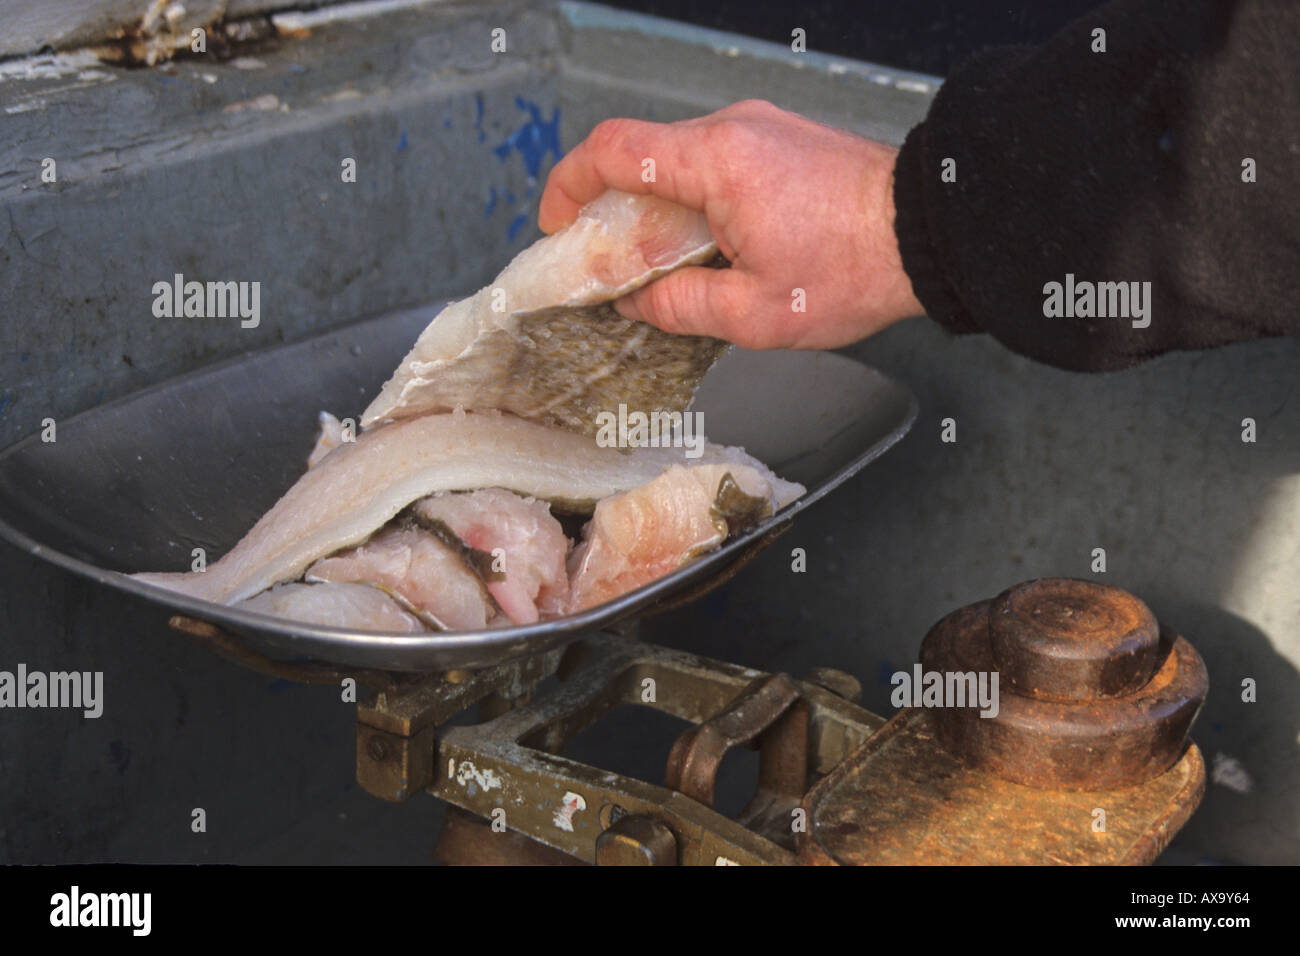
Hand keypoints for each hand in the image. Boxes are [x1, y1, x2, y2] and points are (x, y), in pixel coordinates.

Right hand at [538, 99, 922, 349]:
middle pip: (639, 157)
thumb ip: (679, 307)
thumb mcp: (755, 314)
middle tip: (606, 268)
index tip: (556, 226)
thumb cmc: (857, 268)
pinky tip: (703, 250)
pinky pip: (713, 166)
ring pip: (677, 164)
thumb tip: (637, 303)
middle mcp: (734, 130)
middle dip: (610, 213)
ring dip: (655, 213)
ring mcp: (759, 130)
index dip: (568, 186)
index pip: (611, 150)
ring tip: (661, 269)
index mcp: (717, 161)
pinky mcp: (778, 142)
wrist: (931, 233)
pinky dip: (691, 204)